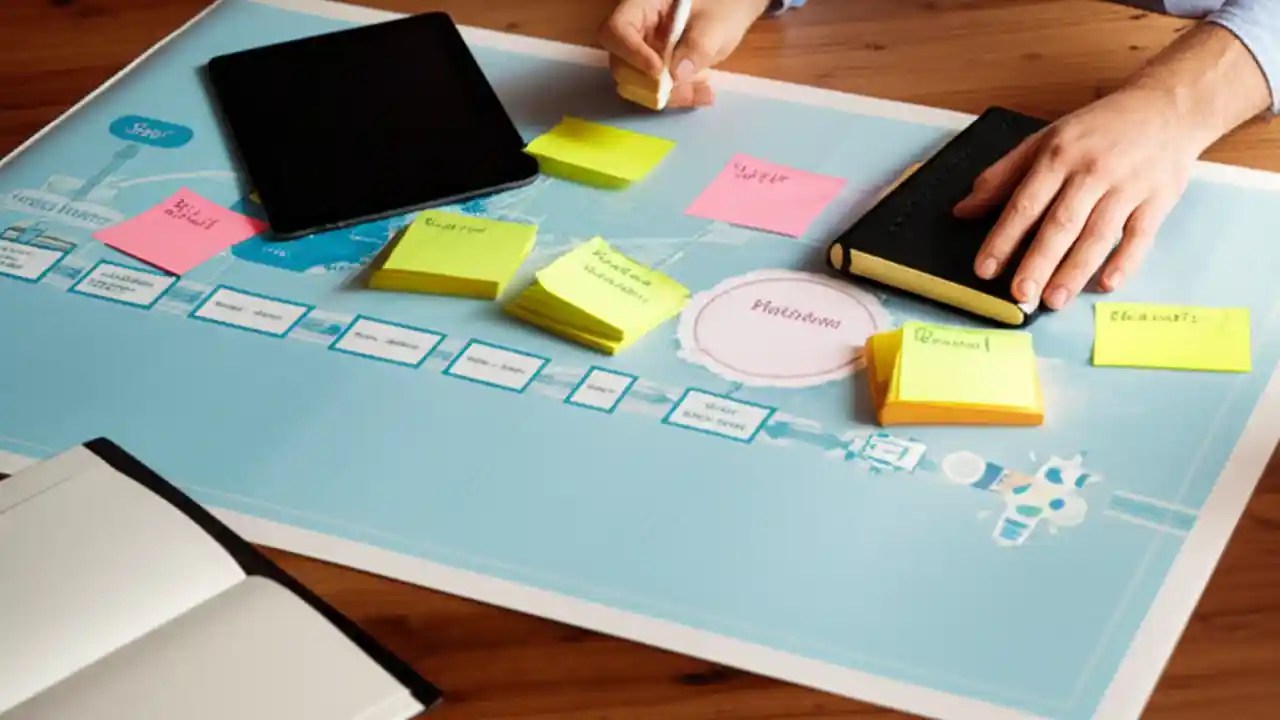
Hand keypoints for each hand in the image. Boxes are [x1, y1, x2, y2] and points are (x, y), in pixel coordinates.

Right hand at [599, 0, 768, 108]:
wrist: (733, 11)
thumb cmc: (724, 5)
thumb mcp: (716, 23)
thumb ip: (698, 46)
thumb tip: (676, 76)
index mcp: (642, 5)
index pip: (617, 29)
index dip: (631, 53)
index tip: (658, 71)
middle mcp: (635, 30)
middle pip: (620, 63)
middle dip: (649, 83)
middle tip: (684, 87)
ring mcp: (643, 51)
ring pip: (637, 84)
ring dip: (668, 96)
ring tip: (703, 92)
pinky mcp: (655, 70)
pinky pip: (656, 91)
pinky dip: (678, 97)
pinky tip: (704, 94)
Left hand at [954, 86, 1207, 309]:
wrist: (1167, 106)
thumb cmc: (1099, 128)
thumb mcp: (1046, 139)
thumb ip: (1003, 176)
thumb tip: (963, 210)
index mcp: (1059, 155)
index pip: (1025, 203)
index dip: (1003, 238)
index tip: (985, 269)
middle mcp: (1092, 171)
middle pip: (1061, 223)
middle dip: (1038, 262)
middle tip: (1019, 295)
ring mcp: (1128, 186)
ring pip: (1097, 234)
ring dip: (1075, 270)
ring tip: (1053, 299)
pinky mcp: (1159, 199)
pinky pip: (1140, 236)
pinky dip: (1124, 261)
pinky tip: (1106, 284)